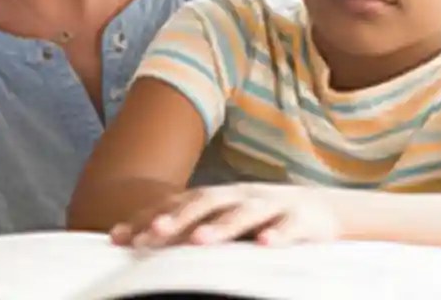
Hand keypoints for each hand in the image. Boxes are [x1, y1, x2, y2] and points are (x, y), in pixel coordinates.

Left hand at [110, 183, 339, 248]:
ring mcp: (271, 205)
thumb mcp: (223, 220)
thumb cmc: (260, 219)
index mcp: (217, 196)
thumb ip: (186, 228)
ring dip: (221, 226)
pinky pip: (290, 227)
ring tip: (199, 241)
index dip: (148, 219)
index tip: (119, 238)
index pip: (176, 204)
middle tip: (152, 234)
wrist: (320, 209)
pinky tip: (265, 244)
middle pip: (205, 202)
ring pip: (244, 213)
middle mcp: (239, 196)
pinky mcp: (302, 220)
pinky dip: (277, 235)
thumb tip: (138, 241)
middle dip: (177, 217)